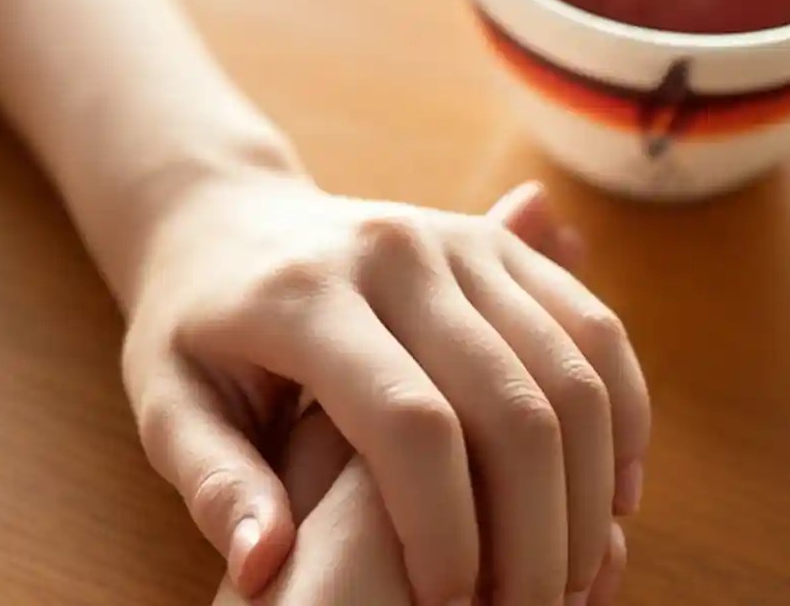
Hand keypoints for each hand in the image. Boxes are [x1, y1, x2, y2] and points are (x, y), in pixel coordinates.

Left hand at [124, 175, 649, 604]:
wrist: (230, 218)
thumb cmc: (194, 328)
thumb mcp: (165, 403)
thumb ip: (215, 483)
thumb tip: (266, 567)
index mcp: (307, 297)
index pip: (410, 423)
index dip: (444, 530)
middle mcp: (398, 254)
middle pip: (512, 406)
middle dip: (537, 532)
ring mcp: (461, 241)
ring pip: (574, 373)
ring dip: (593, 490)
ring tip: (572, 575)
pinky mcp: (501, 246)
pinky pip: (597, 332)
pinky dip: (624, 418)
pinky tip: (613, 492)